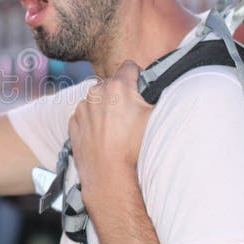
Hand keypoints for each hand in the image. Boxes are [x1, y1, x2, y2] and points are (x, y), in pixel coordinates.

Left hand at [68, 60, 153, 192]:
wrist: (109, 176)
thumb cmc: (135, 148)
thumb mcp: (158, 119)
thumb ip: (163, 98)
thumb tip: (170, 88)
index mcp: (118, 86)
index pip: (130, 66)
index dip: (138, 76)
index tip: (142, 88)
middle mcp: (96, 93)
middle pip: (112, 84)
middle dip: (122, 94)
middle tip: (132, 114)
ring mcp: (82, 108)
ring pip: (97, 100)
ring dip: (106, 107)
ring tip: (117, 129)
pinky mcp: (73, 123)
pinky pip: (85, 115)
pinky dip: (93, 121)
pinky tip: (104, 136)